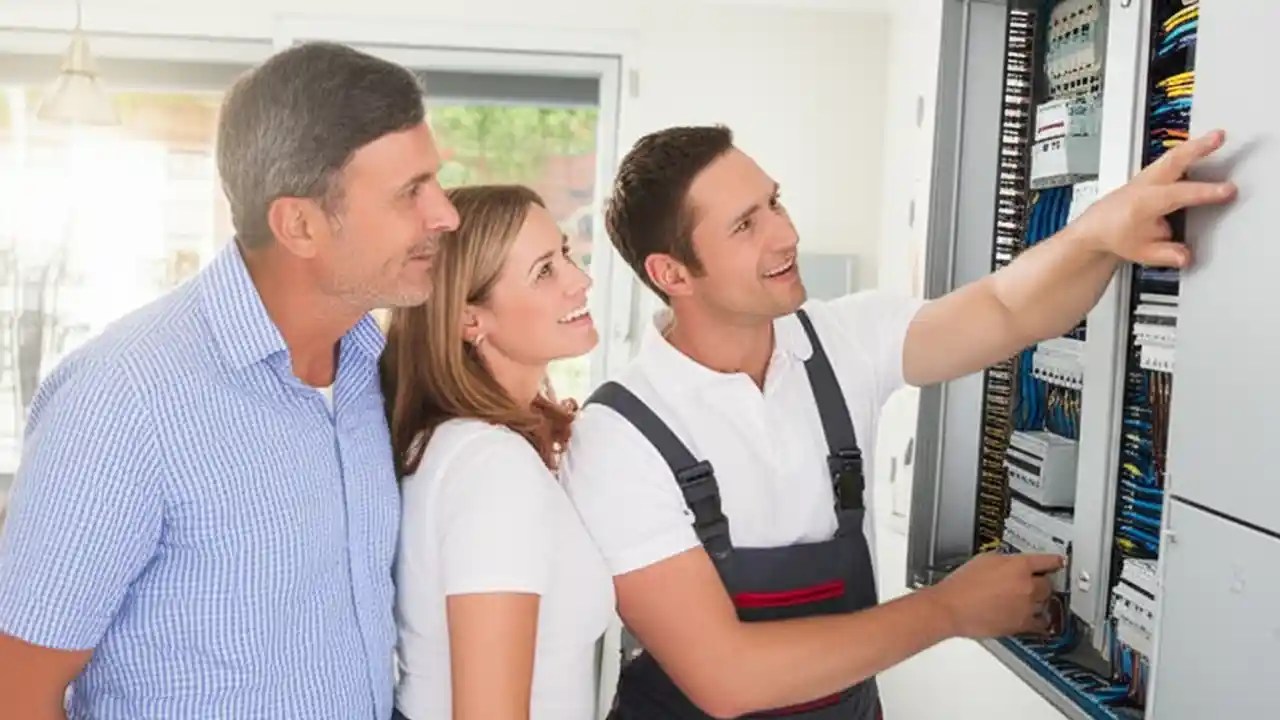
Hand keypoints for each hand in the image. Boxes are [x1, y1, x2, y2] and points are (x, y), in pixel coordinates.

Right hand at [925, 552, 1063, 638]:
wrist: (951, 608)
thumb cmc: (961, 585)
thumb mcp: (984, 559)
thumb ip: (1005, 560)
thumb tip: (1013, 563)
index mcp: (1019, 566)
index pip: (1047, 561)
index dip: (1054, 561)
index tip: (1057, 562)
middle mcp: (1028, 586)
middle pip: (1048, 584)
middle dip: (1042, 582)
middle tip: (1034, 582)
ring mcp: (1027, 606)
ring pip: (1045, 603)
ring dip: (1039, 601)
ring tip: (1029, 600)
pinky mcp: (1022, 624)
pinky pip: (1041, 623)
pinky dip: (1040, 620)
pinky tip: (1038, 619)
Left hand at [1072, 129, 1236, 267]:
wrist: (1096, 227)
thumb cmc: (1116, 236)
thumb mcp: (1142, 252)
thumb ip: (1166, 254)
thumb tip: (1185, 256)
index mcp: (1143, 203)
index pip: (1179, 195)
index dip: (1205, 192)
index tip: (1227, 190)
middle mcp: (1144, 186)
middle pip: (1173, 162)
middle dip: (1197, 149)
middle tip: (1218, 138)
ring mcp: (1145, 177)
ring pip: (1171, 156)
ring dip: (1194, 145)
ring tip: (1216, 136)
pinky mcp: (1148, 175)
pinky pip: (1169, 159)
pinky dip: (1186, 151)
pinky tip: (1202, 146)